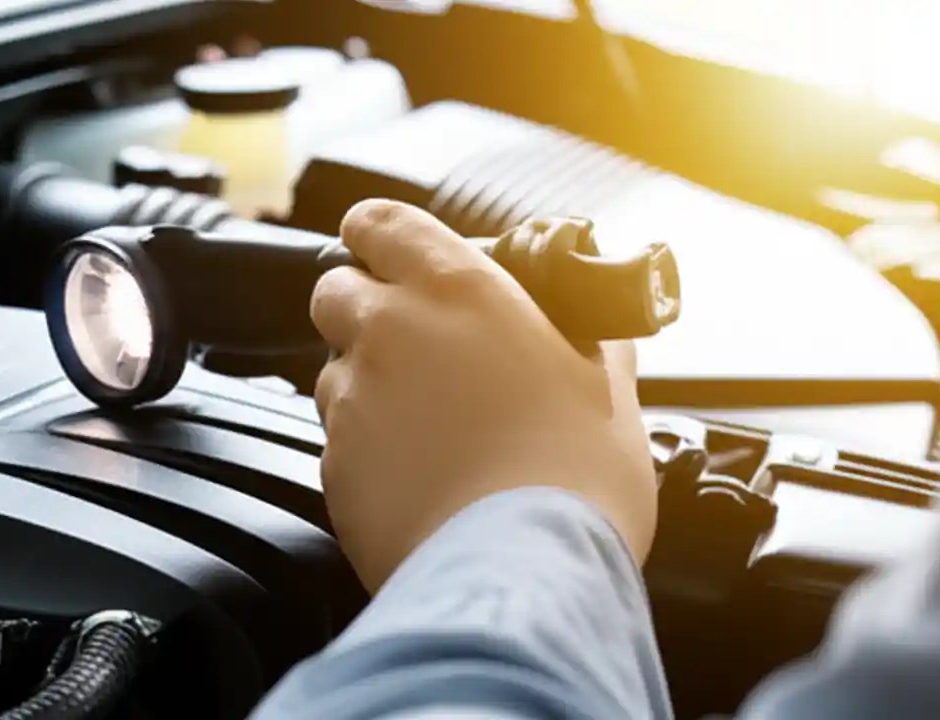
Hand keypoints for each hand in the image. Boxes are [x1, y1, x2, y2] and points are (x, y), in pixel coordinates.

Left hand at [310, 200, 656, 592]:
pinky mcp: (333, 464)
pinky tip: (417, 473)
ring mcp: (352, 399)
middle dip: (360, 305)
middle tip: (410, 340)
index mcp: (456, 291)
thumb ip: (587, 337)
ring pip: (331, 369)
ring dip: (365, 381)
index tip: (384, 245)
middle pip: (333, 290)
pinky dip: (365, 447)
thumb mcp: (608, 385)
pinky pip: (337, 438)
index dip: (376, 232)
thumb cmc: (575, 478)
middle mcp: (389, 332)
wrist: (524, 573)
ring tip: (427, 424)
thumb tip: (593, 328)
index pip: (380, 222)